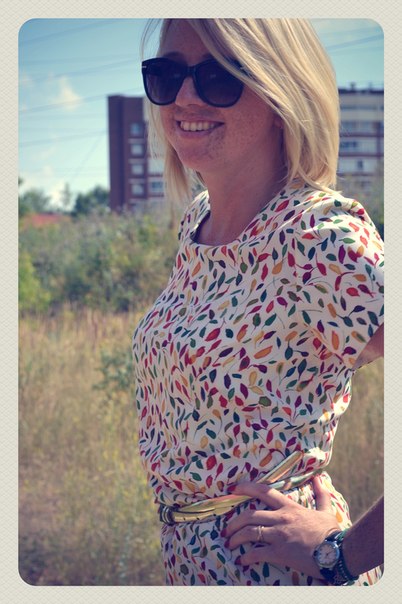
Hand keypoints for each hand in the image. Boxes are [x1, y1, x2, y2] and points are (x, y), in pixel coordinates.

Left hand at [222, 476, 340, 578]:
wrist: (337, 553)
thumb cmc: (331, 533)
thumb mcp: (325, 510)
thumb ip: (320, 494)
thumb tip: (318, 478)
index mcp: (289, 507)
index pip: (263, 492)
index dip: (246, 488)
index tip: (233, 489)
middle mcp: (281, 519)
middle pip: (249, 514)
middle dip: (234, 521)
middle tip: (227, 528)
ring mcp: (279, 536)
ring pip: (249, 532)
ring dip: (235, 538)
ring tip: (229, 543)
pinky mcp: (280, 553)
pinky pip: (257, 553)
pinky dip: (246, 557)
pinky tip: (242, 561)